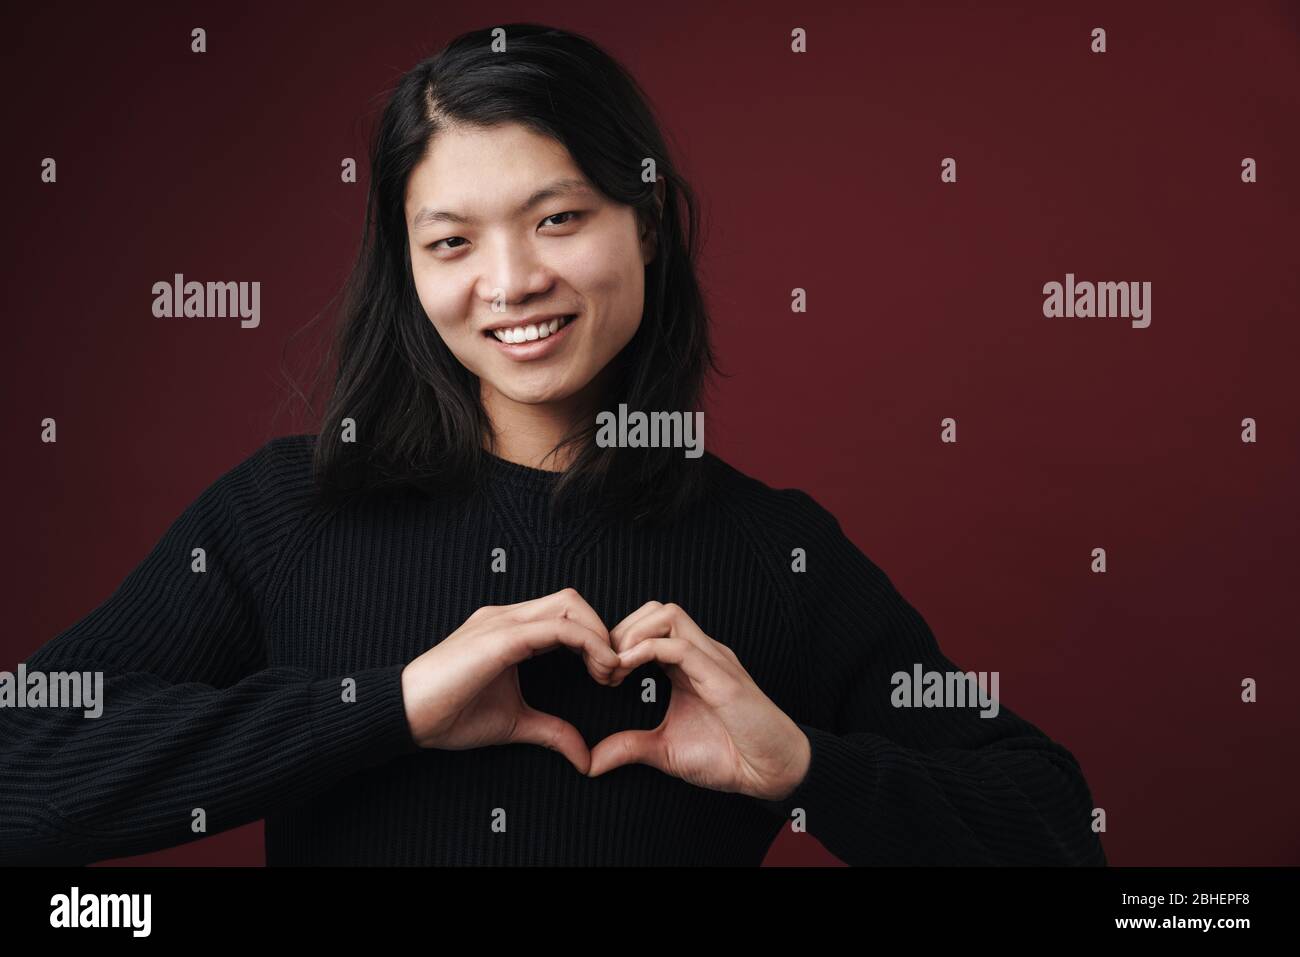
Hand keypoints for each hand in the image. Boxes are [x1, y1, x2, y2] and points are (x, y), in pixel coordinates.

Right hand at [400, 588, 619, 773]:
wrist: (405, 717)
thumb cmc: (449, 715)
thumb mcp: (514, 723)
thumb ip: (551, 732)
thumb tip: (585, 757)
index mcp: (510, 630)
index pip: (566, 614)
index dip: (595, 638)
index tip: (610, 675)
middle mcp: (507, 617)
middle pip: (572, 601)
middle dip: (603, 631)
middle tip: (615, 672)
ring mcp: (502, 622)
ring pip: (568, 606)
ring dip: (600, 636)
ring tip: (610, 672)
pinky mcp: (499, 638)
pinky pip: (556, 628)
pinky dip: (587, 643)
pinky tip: (599, 669)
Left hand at [588, 601, 810, 800]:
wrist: (772, 771)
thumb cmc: (728, 756)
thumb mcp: (665, 750)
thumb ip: (630, 747)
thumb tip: (591, 761)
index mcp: (688, 664)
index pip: (650, 625)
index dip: (619, 641)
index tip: (602, 675)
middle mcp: (701, 653)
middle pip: (656, 609)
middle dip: (622, 630)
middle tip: (606, 668)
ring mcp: (713, 660)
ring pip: (668, 614)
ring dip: (633, 634)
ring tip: (617, 668)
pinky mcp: (721, 677)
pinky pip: (680, 646)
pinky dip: (647, 650)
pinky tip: (628, 670)